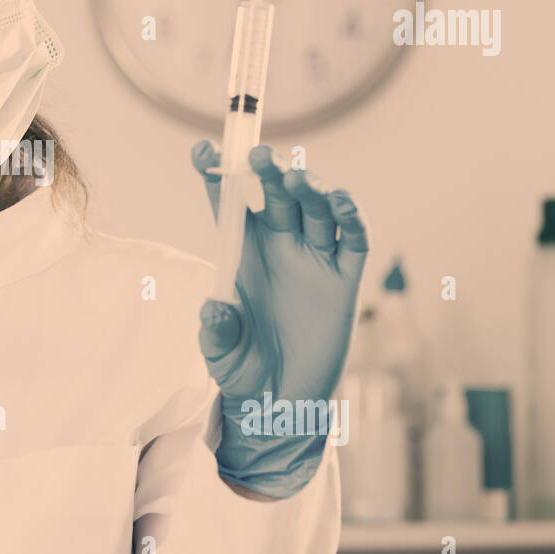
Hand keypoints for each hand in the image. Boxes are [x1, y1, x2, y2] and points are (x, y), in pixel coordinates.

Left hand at [192, 141, 368, 496]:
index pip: (229, 203)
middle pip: (276, 196)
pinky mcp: (345, 280)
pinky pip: (353, 242)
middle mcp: (278, 247)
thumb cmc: (243, 372)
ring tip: (299, 177)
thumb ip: (217, 331)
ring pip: (316, 209)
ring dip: (310, 188)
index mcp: (241, 253)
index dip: (216, 174)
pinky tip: (342, 201)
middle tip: (258, 156)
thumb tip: (214, 309)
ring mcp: (313, 259)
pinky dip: (351, 218)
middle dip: (269, 172)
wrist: (281, 403)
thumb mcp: (221, 354)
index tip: (201, 150)